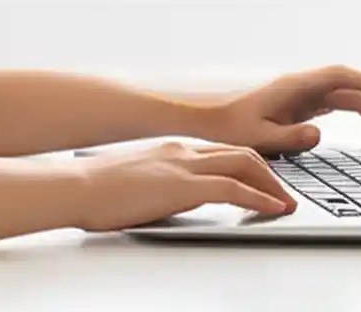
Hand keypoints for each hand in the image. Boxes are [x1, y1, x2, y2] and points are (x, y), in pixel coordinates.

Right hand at [72, 141, 296, 231]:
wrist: (75, 186)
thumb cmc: (94, 189)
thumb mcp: (135, 181)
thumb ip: (159, 184)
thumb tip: (169, 199)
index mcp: (171, 150)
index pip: (221, 152)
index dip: (249, 166)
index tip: (263, 180)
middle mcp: (182, 151)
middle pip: (241, 154)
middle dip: (269, 173)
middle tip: (283, 193)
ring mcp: (184, 165)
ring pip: (245, 165)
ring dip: (272, 185)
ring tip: (285, 203)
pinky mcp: (182, 185)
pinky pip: (233, 188)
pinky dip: (259, 198)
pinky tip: (272, 209)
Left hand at [202, 65, 360, 154]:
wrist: (205, 117)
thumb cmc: (226, 125)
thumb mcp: (257, 137)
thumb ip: (289, 137)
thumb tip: (319, 134)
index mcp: (293, 87)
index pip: (338, 77)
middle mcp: (300, 87)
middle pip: (348, 93)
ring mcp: (300, 95)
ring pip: (343, 98)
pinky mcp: (297, 105)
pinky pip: (332, 103)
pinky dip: (353, 110)